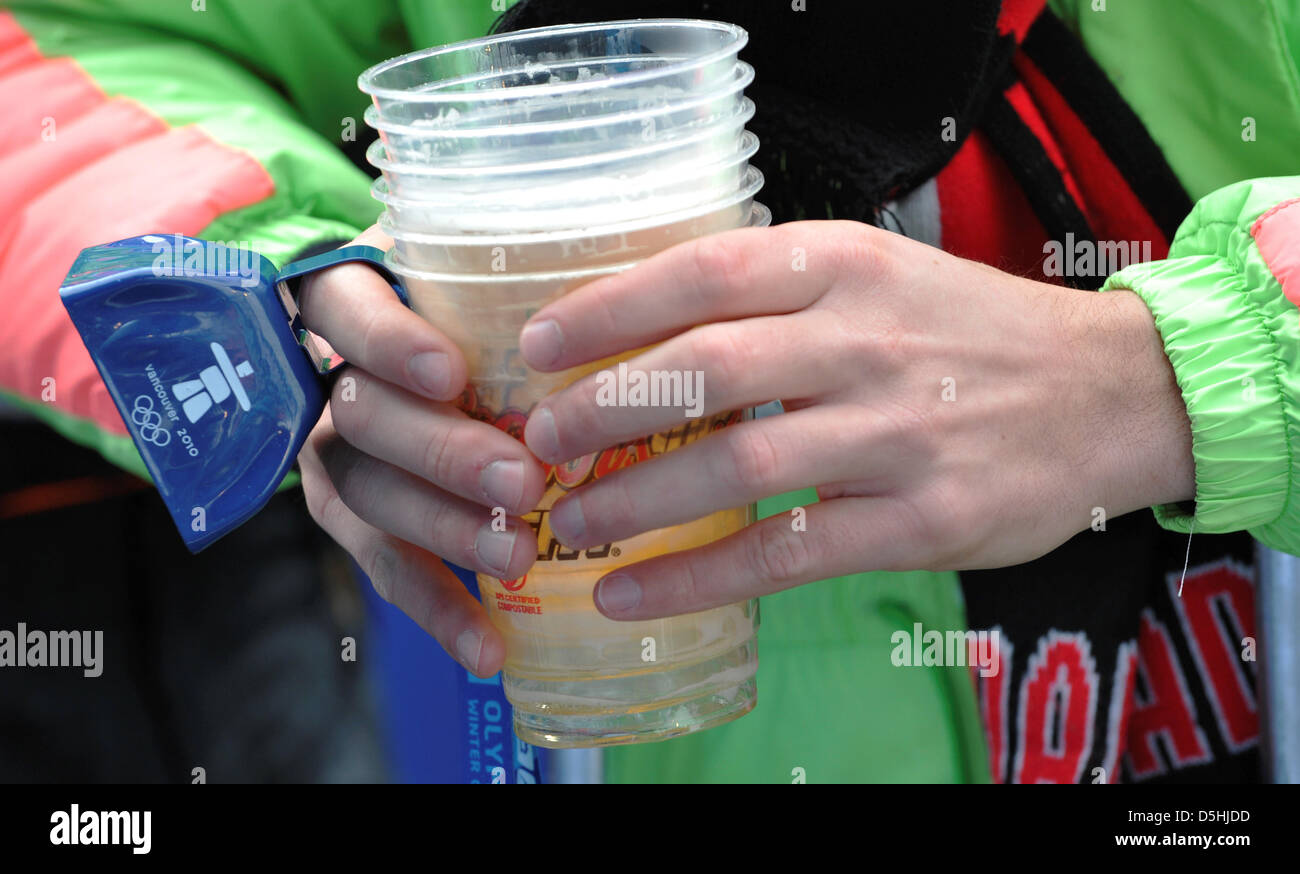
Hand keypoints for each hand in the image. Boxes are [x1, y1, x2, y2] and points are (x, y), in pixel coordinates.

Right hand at [296, 227, 546, 676]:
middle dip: (442, 452)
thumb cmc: (475, 307)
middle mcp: (333, 378)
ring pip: (370, 493)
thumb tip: (630, 294)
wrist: (428, 363)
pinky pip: (386, 566)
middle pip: (363, 414)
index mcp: (356, 301)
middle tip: (519, 480)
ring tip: (517, 555)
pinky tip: (485, 646)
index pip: (348, 311)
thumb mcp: (485, 281)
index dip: (391, 344)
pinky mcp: (354, 521)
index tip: (452, 375)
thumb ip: (523, 285)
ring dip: (446, 528)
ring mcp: (337, 453)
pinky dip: (438, 608)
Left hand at [518, 220, 1194, 620]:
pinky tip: (633, 596)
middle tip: (539, 442)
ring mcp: (896, 434)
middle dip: (604, 407)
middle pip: (706, 367)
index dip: (610, 306)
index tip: (539, 343)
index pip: (705, 270)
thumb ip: (778, 293)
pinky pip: (786, 554)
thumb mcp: (882, 274)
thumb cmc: (971, 334)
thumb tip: (645, 331)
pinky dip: (698, 578)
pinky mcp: (921, 519)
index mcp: (847, 264)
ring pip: (738, 464)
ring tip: (568, 525)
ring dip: (636, 501)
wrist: (1112, 393)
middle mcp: (866, 340)